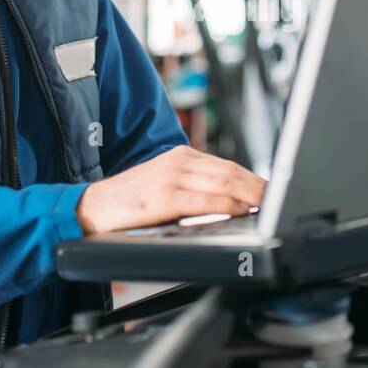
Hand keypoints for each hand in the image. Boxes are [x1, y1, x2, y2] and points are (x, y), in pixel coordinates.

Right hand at [75, 145, 266, 234]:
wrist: (86, 210)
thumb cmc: (126, 206)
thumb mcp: (163, 189)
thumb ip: (193, 190)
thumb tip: (230, 204)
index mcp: (180, 156)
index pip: (228, 166)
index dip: (255, 179)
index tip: (273, 190)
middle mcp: (178, 161)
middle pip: (231, 171)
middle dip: (260, 186)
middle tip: (281, 198)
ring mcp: (170, 176)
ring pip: (223, 181)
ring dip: (251, 193)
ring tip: (270, 204)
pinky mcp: (163, 196)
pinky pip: (205, 199)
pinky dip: (228, 203)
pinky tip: (241, 209)